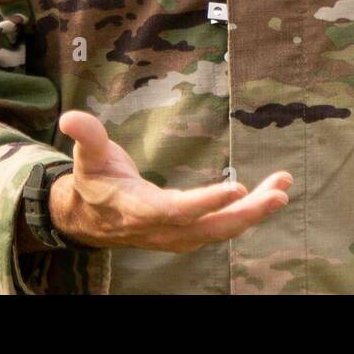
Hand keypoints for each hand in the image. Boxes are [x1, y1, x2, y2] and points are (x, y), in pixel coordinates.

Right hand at [48, 109, 291, 251]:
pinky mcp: (188, 234)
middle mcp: (162, 229)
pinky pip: (223, 228)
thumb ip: (86, 136)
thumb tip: (69, 117)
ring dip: (255, 211)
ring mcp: (178, 236)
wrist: (89, 219)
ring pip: (222, 230)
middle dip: (247, 213)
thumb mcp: (88, 156)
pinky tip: (271, 194)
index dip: (204, 203)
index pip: (175, 211)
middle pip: (209, 228)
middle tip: (279, 193)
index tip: (237, 189)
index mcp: (139, 210)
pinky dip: (248, 213)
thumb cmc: (94, 181)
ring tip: (284, 187)